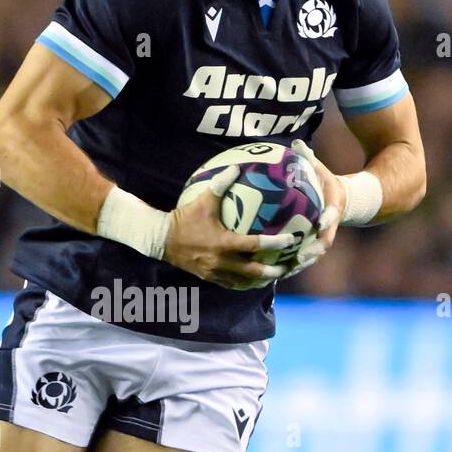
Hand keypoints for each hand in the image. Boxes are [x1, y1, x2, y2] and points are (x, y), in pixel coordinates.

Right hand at [166, 165, 294, 289]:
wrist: (161, 239)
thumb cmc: (184, 219)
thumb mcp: (203, 200)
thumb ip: (221, 184)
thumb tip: (236, 167)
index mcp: (223, 243)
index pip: (255, 245)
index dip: (275, 243)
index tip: (291, 240)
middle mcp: (222, 261)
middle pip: (253, 272)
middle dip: (272, 271)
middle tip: (286, 267)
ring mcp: (215, 272)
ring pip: (243, 282)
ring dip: (259, 280)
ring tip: (273, 276)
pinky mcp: (209, 276)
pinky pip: (230, 284)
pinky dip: (243, 283)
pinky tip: (251, 281)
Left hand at [271, 139, 345, 277]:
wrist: (343, 202)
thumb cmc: (326, 183)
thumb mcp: (321, 169)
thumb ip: (310, 158)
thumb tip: (297, 142)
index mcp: (332, 211)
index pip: (331, 217)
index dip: (327, 221)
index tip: (319, 224)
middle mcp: (327, 229)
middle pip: (321, 246)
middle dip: (310, 254)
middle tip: (296, 260)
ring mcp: (320, 240)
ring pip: (310, 257)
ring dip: (297, 266)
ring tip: (280, 273)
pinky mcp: (311, 246)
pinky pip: (299, 258)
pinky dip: (287, 264)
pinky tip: (270, 270)